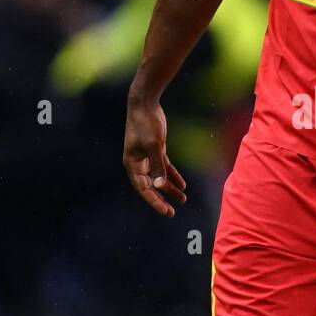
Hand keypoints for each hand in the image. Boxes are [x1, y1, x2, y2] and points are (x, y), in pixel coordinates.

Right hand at [123, 95, 186, 216]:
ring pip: (159, 178)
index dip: (154, 201)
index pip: (143, 188)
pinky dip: (173, 176)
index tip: (166, 211)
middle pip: (150, 186)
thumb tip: (160, 186)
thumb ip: (158, 166)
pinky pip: (164, 168)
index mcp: (132, 164)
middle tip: (172, 212)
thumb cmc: (146, 124)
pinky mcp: (155, 150)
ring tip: (182, 200)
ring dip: (170, 189)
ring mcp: (146, 157)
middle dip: (162, 199)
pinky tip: (182, 185)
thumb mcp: (154, 145)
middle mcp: (137, 163)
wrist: (144, 104)